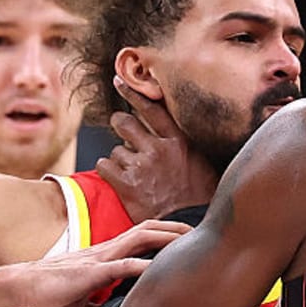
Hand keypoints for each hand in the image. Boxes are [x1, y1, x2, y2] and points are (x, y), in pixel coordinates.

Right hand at [13, 220, 189, 306]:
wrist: (21, 287)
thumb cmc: (50, 293)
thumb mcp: (82, 306)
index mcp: (107, 256)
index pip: (142, 239)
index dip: (166, 236)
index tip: (189, 241)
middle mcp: (107, 251)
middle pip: (148, 231)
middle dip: (175, 230)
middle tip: (202, 234)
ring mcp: (100, 258)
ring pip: (138, 238)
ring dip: (165, 238)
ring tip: (188, 241)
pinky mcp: (91, 272)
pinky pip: (120, 265)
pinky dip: (141, 266)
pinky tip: (159, 270)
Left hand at [96, 76, 218, 222]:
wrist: (188, 225)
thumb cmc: (198, 198)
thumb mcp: (201, 163)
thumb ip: (183, 145)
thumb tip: (171, 133)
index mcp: (178, 141)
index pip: (151, 108)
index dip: (133, 93)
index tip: (119, 81)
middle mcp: (158, 149)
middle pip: (125, 123)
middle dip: (120, 126)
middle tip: (122, 131)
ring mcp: (140, 166)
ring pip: (116, 149)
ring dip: (120, 159)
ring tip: (133, 174)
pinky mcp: (125, 184)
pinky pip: (104, 166)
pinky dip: (109, 171)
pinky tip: (120, 180)